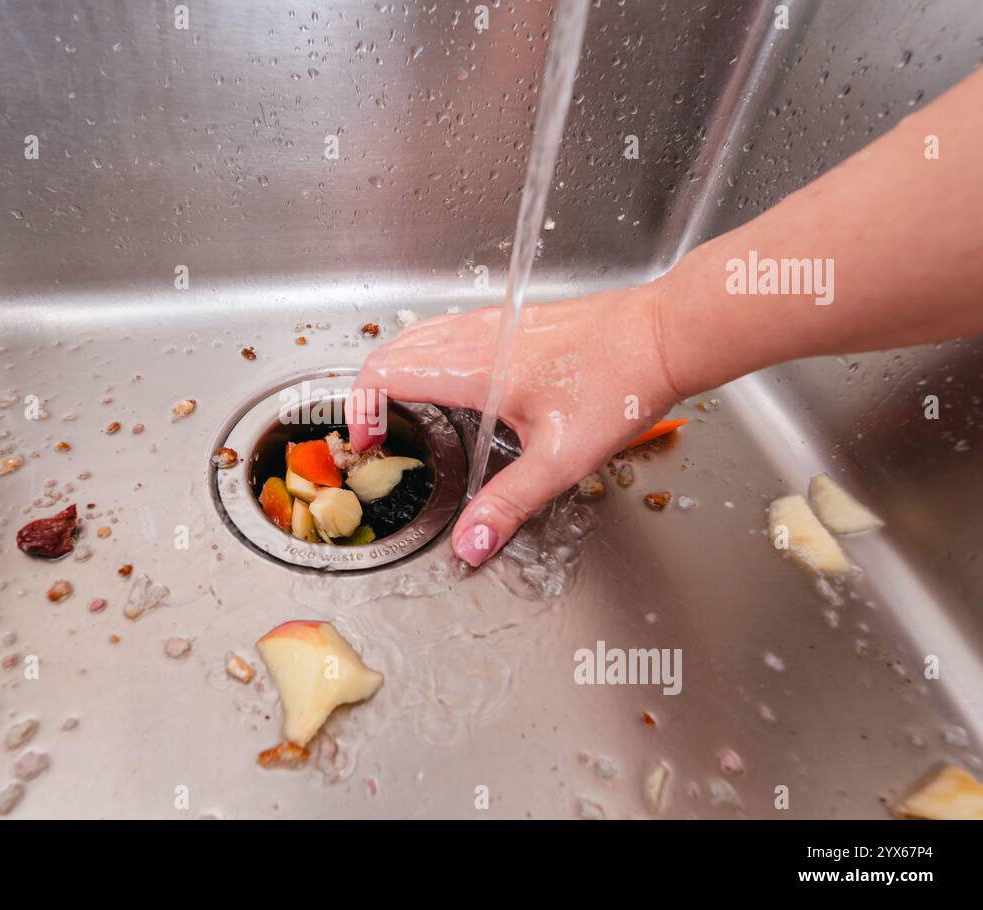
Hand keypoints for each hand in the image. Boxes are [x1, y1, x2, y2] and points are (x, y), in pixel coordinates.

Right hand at [348, 286, 681, 565]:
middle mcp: (474, 335)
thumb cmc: (617, 385)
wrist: (662, 335)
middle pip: (391, 353)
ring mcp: (492, 322)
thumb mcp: (560, 459)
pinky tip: (449, 388)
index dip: (361, 410)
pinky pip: (446, 333)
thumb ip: (509, 503)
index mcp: (473, 366)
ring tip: (402, 416)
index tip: (365, 443)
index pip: (384, 375)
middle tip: (378, 437)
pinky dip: (424, 359)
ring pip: (417, 339)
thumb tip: (471, 544)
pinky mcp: (510, 321)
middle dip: (371, 395)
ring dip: (396, 374)